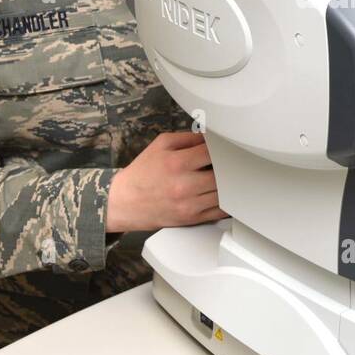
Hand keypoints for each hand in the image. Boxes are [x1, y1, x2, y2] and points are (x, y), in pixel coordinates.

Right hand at [107, 131, 224, 231]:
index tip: (224, 146)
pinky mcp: (192, 219)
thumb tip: (211, 135)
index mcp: (177, 163)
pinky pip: (221, 212)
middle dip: (228, 166)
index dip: (222, 147)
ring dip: (230, 184)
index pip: (213, 152)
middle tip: (229, 162)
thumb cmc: (142, 173)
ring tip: (227, 177)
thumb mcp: (161, 145)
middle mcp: (184, 185)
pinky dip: (227, 202)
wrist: (124, 203)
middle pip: (223, 174)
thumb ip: (189, 138)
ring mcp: (190, 205)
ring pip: (225, 194)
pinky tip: (225, 194)